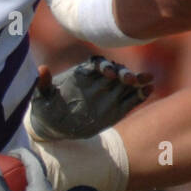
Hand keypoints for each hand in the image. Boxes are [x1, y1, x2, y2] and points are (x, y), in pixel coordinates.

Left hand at [29, 58, 152, 140]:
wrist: (54, 126)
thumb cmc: (46, 108)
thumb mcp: (41, 97)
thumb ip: (43, 84)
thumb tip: (41, 69)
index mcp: (83, 74)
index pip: (97, 64)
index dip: (103, 66)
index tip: (107, 72)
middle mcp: (99, 80)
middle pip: (115, 71)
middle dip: (123, 73)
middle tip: (130, 79)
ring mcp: (109, 92)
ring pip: (126, 83)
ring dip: (137, 80)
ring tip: (148, 80)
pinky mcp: (116, 106)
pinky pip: (131, 98)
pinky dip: (140, 93)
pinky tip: (149, 90)